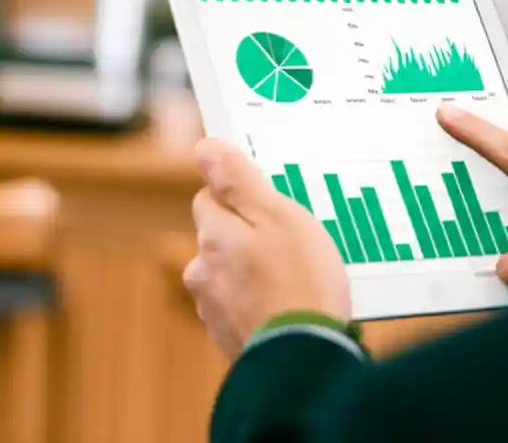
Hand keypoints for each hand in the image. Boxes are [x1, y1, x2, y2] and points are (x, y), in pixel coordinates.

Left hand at [184, 139, 350, 356]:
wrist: (305, 359)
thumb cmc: (300, 282)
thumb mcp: (279, 216)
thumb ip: (238, 181)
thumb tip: (203, 147)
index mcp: (213, 236)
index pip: (209, 197)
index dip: (238, 194)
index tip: (270, 201)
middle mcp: (202, 272)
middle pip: (219, 238)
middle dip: (246, 236)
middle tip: (291, 241)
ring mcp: (213, 309)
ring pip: (229, 274)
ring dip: (252, 272)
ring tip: (295, 279)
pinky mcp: (229, 339)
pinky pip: (242, 308)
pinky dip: (259, 304)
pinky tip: (288, 307)